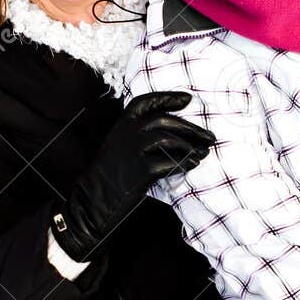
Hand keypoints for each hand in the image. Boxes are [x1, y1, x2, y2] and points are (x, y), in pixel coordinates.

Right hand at [52, 91, 214, 260]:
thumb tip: (173, 132)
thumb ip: (137, 135)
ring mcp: (131, 152)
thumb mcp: (117, 147)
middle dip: (190, 127)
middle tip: (209, 136)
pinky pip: (168, 163)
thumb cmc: (108, 176)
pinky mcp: (139, 172)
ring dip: (190, 146)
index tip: (188, 99)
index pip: (145, 102)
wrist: (91, 202)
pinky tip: (192, 165)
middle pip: (163, 120)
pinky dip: (184, 163)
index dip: (168, 98)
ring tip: (203, 153)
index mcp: (120, 126)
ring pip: (168, 138)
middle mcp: (125, 134)